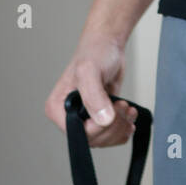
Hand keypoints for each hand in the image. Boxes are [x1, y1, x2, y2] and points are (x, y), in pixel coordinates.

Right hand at [44, 32, 137, 148]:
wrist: (108, 44)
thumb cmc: (95, 52)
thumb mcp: (90, 70)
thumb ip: (94, 96)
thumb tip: (103, 120)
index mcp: (57, 107)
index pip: (77, 133)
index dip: (97, 128)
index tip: (110, 111)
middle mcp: (68, 116)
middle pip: (93, 140)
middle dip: (113, 126)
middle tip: (121, 106)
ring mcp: (85, 118)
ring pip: (105, 140)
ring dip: (121, 127)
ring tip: (126, 108)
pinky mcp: (100, 117)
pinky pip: (112, 135)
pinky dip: (124, 128)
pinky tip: (128, 114)